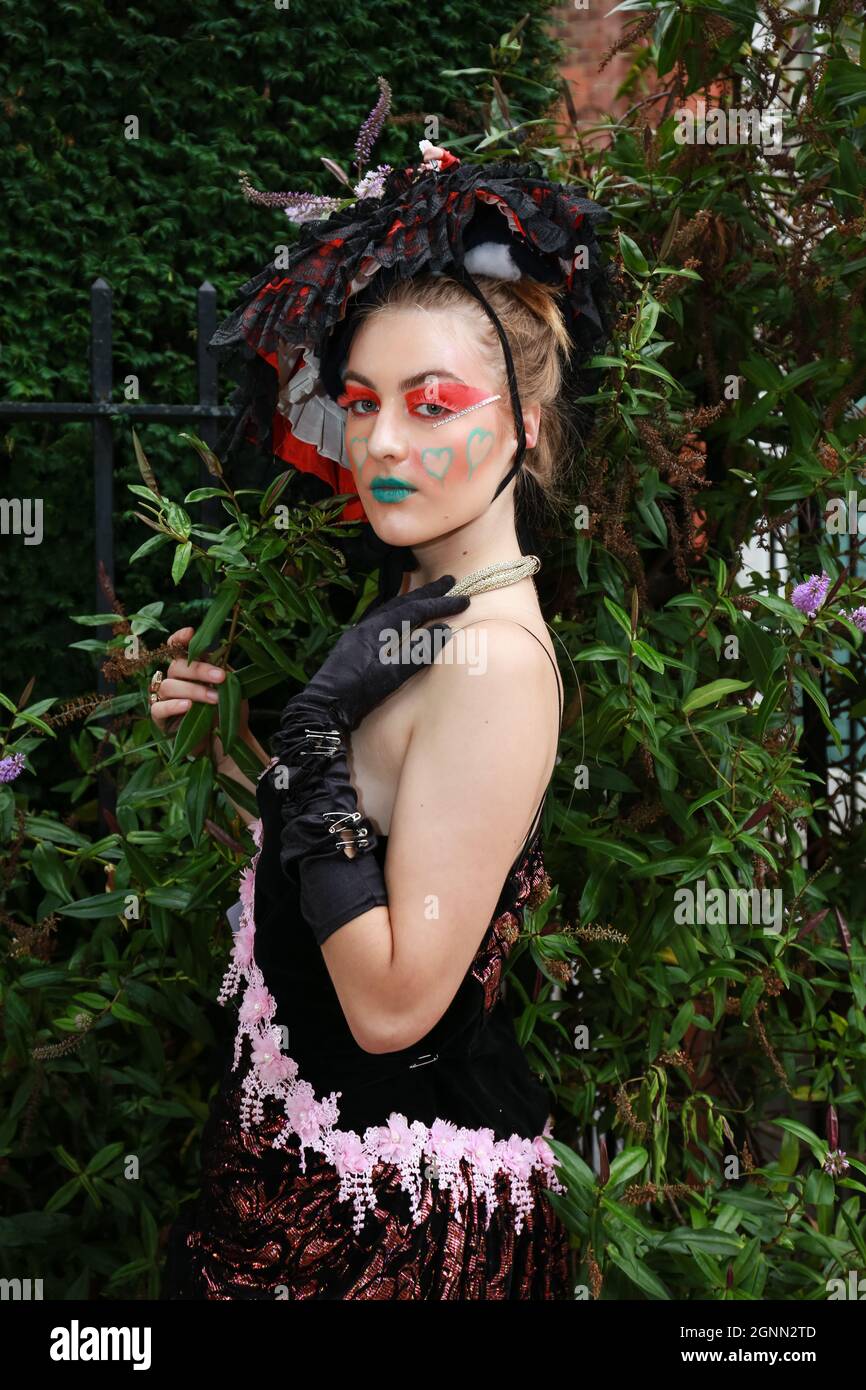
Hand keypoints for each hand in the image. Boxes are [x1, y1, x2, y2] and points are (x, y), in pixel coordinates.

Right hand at [150, 626, 248, 756]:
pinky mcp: (161, 719)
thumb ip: (222, 669)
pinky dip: (173, 705)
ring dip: (194, 690)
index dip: (179, 639)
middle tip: (220, 677)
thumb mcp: (231, 687)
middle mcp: (174, 680)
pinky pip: (158, 708)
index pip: (177, 648)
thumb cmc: (228, 711)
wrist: (229, 742)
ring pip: (169, 685)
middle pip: (176, 666)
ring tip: (214, 699)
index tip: (190, 633)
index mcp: (190, 669)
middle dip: (199, 670)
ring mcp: (165, 699)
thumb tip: (217, 657)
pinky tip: (188, 706)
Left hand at [284, 574, 470, 735]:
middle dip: (427, 592)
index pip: (414, 610)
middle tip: (449, 581)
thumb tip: (444, 628)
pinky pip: (379, 619)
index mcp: (377, 629)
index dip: (440, 605)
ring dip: (411, 600)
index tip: (463, 600)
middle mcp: (367, 625)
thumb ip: (418, 652)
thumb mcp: (392, 674)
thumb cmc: (357, 692)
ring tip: (427, 593)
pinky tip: (398, 617)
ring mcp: (359, 634)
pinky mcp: (354, 645)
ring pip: (389, 609)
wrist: (323, 705)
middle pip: (402, 602)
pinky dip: (395, 613)